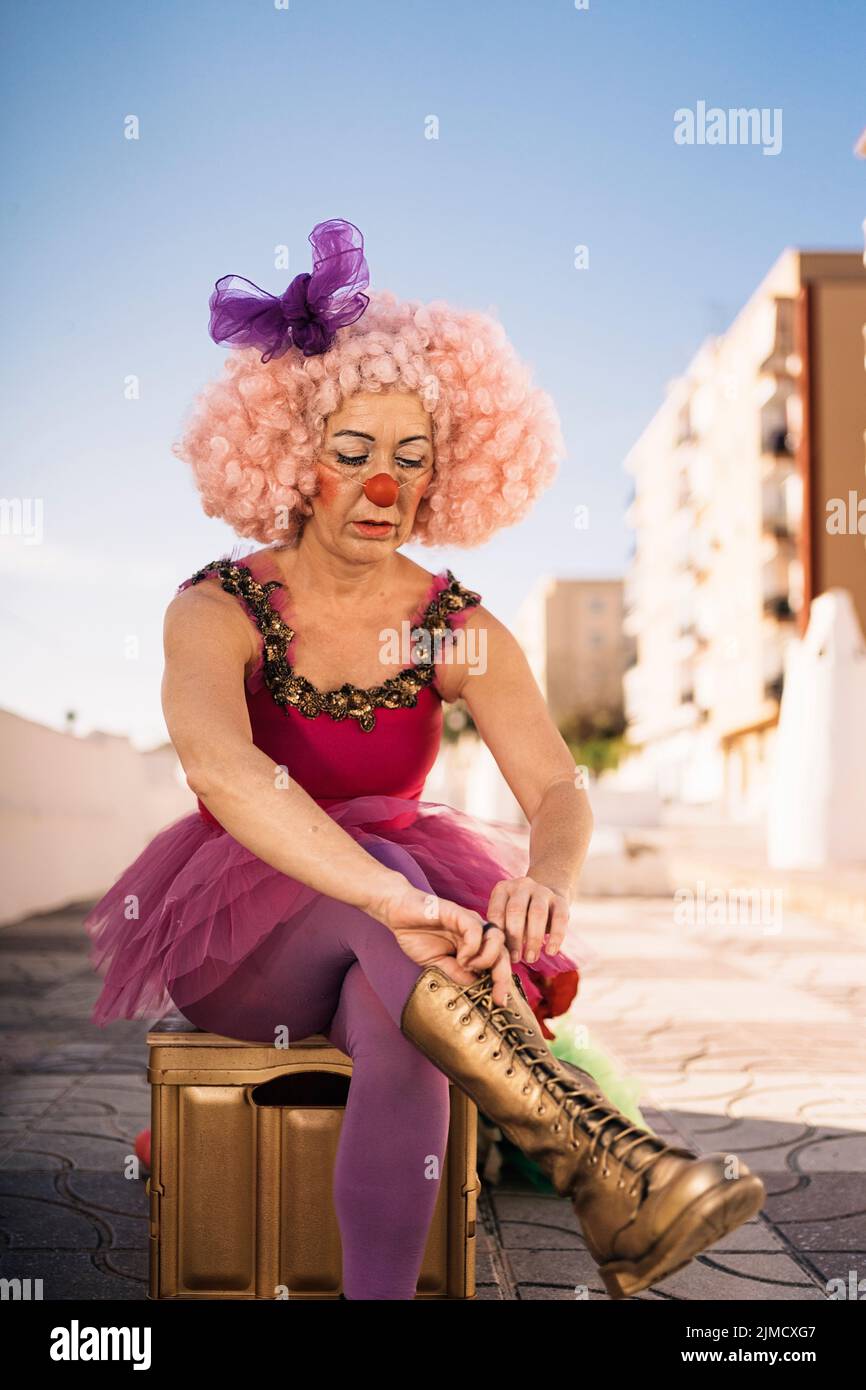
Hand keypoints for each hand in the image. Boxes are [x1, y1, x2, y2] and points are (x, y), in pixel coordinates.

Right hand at [369, 877, 514, 1005]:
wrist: (398, 914)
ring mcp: (469, 921)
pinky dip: (472, 948)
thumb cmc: (417, 935)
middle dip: (503, 976)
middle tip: (497, 995)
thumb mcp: (438, 963)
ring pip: (497, 938)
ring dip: (487, 958)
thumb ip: (457, 972)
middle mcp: (476, 931)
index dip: (502, 981)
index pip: (498, 961)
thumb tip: (475, 984)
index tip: (499, 1001)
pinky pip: (475, 929)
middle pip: (504, 951)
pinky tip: (460, 956)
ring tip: (469, 967)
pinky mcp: (458, 913)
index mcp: (474, 943)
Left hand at [486, 875, 569, 964]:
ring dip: (534, 939)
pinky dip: (556, 936)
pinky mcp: (560, 900)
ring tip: (531, 958)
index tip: (500, 952)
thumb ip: (502, 930)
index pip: (496, 911)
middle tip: (515, 959)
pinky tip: (551, 952)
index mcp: (503, 889)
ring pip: (537, 913)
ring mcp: (542, 891)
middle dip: (515, 937)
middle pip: (516, 910)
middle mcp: (522, 886)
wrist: (546, 899)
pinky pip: (560, 917)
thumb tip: (498, 952)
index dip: (498, 933)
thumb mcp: (506, 917)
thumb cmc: (519, 915)